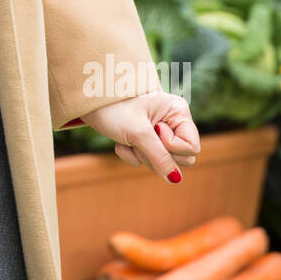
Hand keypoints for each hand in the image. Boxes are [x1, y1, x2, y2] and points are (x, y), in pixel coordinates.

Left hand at [79, 91, 200, 183]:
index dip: (172, 147)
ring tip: (127, 136)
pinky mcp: (144, 140)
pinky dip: (130, 154)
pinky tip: (120, 140)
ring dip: (140, 154)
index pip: (192, 148)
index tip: (153, 131)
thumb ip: (159, 157)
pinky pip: (146, 161)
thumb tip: (176, 179)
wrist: (88, 100)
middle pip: (180, 158)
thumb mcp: (137, 133)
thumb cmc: (114, 108)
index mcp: (178, 112)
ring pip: (162, 162)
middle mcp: (172, 121)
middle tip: (137, 136)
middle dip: (155, 154)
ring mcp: (159, 132)